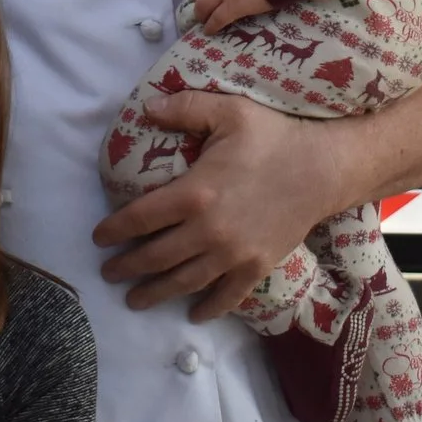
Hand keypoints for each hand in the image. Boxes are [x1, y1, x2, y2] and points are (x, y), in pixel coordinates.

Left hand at [91, 92, 340, 319]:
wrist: (324, 169)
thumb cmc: (274, 136)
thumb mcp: (228, 111)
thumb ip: (183, 107)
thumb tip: (145, 107)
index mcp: (194, 192)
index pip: (140, 218)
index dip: (114, 230)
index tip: (98, 239)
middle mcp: (208, 230)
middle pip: (156, 257)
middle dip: (127, 268)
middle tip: (108, 273)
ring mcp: (233, 253)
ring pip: (184, 282)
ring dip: (155, 293)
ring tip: (134, 300)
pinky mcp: (257, 266)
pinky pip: (226, 296)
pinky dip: (207, 308)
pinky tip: (193, 314)